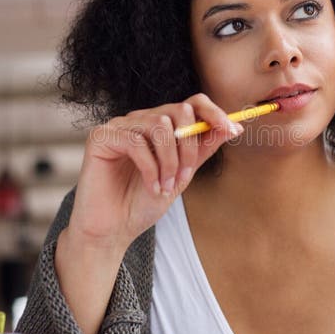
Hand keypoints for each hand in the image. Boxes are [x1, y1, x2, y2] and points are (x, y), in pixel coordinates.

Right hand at [66, 93, 242, 251]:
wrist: (113, 230)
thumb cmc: (142, 203)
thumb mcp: (182, 174)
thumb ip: (202, 149)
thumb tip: (233, 127)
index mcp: (159, 126)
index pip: (191, 103)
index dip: (214, 113)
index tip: (232, 131)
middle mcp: (139, 120)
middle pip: (178, 110)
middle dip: (189, 146)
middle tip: (185, 176)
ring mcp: (119, 126)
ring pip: (160, 125)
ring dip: (170, 161)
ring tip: (165, 187)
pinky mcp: (101, 136)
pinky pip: (136, 142)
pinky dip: (150, 169)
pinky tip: (151, 187)